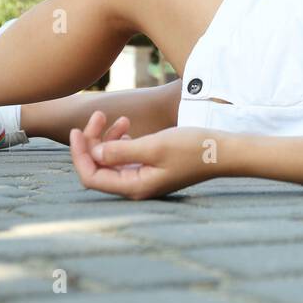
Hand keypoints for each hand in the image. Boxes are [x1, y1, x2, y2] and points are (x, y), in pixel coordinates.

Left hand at [69, 110, 216, 199]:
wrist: (225, 151)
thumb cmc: (192, 148)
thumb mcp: (154, 146)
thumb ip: (120, 151)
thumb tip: (95, 152)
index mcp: (134, 187)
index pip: (91, 176)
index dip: (80, 154)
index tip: (77, 130)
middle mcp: (137, 187)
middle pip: (100, 167)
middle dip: (94, 141)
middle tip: (100, 115)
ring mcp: (146, 178)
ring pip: (113, 160)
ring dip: (109, 138)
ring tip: (121, 118)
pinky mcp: (154, 169)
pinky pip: (127, 158)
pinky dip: (123, 141)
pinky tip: (129, 126)